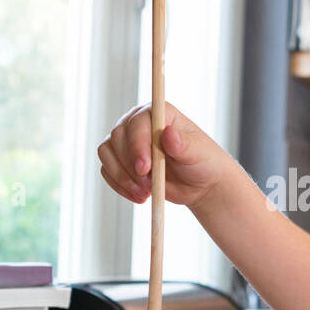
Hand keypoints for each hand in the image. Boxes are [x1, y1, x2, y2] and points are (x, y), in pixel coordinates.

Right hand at [97, 101, 227, 207]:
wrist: (199, 184)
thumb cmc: (202, 163)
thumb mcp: (197, 154)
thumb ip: (183, 144)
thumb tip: (169, 134)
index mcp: (159, 113)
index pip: (138, 122)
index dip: (137, 145)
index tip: (145, 168)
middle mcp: (138, 122)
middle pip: (117, 137)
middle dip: (129, 165)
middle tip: (147, 186)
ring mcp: (127, 141)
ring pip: (107, 154)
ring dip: (123, 177)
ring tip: (145, 193)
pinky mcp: (121, 160)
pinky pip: (107, 170)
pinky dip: (119, 185)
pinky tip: (139, 196)